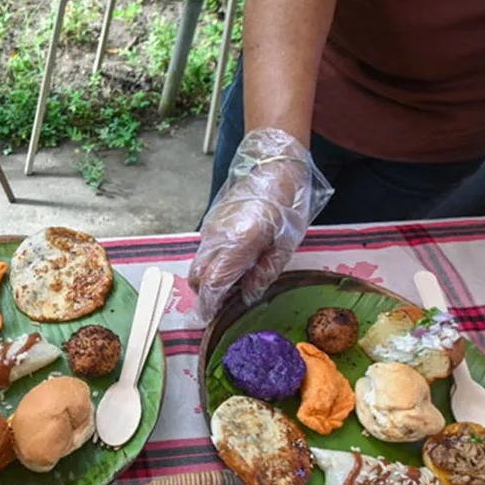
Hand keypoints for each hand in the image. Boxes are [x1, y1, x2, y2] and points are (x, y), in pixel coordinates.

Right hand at [188, 128, 332, 325]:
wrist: (272, 165)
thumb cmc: (286, 204)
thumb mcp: (285, 244)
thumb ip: (264, 273)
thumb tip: (247, 295)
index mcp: (237, 244)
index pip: (212, 283)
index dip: (208, 305)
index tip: (208, 319)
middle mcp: (216, 238)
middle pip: (197, 277)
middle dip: (206, 294)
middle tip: (225, 303)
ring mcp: (210, 229)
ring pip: (199, 264)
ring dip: (209, 278)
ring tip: (234, 282)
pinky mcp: (211, 222)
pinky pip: (205, 251)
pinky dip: (212, 263)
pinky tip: (234, 262)